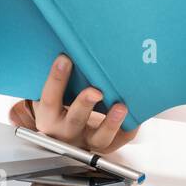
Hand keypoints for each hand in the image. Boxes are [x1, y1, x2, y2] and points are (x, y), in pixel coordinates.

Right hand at [7, 53, 138, 154]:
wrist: (65, 131)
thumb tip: (67, 40)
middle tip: (95, 90)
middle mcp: (66, 132)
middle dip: (84, 104)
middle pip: (74, 120)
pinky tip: (136, 115)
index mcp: (49, 116)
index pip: (49, 99)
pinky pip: (120, 139)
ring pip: (99, 138)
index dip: (56, 80)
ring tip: (121, 107)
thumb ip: (58, 75)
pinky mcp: (107, 144)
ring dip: (110, 123)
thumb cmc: (60, 103)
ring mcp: (87, 140)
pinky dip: (128, 128)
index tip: (65, 58)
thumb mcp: (52, 92)